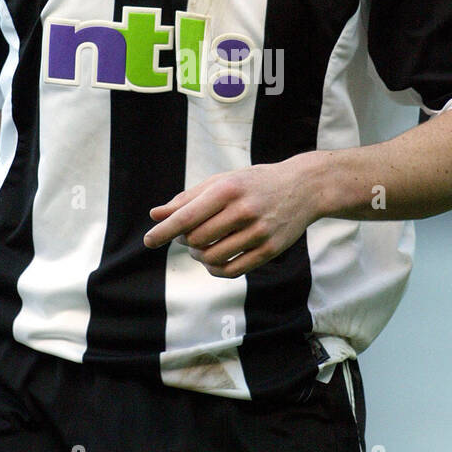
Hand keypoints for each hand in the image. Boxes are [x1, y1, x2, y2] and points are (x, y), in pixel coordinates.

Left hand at [143, 158, 316, 277]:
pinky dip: (216, 270)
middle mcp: (243, 210)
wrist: (303, 187)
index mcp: (228, 189)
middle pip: (197, 239)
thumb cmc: (254, 183)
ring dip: (199, 256)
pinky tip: (213, 262)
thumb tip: (155, 215)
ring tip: (200, 247)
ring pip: (213, 258)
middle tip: (187, 237)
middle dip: (185, 242)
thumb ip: (188, 198)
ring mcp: (259, 232)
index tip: (148, 241)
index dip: (164, 232)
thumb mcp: (222, 182)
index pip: (187, 217)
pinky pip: (233, 270)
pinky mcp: (270, 250)